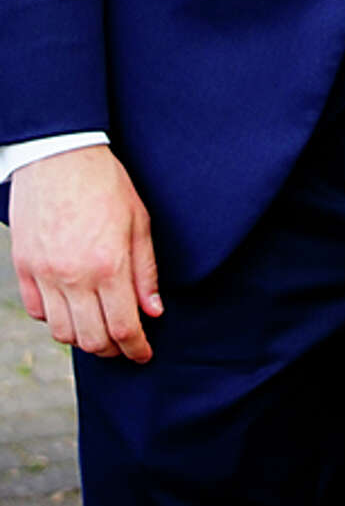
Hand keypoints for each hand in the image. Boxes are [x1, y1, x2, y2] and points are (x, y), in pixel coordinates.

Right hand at [9, 145, 161, 361]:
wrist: (61, 156)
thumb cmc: (106, 183)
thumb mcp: (138, 221)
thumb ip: (145, 270)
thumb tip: (153, 311)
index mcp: (108, 265)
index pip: (123, 327)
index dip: (136, 348)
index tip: (144, 354)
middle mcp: (74, 277)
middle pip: (92, 339)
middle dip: (113, 349)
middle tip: (125, 344)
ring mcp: (44, 274)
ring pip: (62, 332)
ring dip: (83, 338)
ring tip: (99, 329)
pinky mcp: (24, 267)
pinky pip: (37, 311)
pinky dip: (55, 318)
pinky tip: (71, 308)